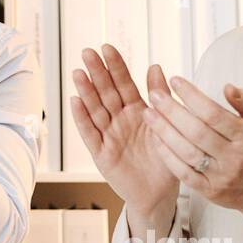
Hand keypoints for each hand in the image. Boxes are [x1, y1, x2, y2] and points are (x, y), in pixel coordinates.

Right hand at [69, 46, 179, 211]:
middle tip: (87, 52)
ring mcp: (109, 136)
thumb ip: (160, 97)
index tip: (107, 47)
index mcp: (137, 111)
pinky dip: (82, 119)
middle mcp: (120, 121)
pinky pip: (90, 134)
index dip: (115, 66)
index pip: (124, 84)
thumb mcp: (167, 126)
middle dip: (97, 73)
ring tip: (78, 73)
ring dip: (86, 92)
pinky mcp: (102, 154)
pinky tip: (75, 102)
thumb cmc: (165, 160)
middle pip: (106, 93)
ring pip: (95, 110)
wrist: (159, 194)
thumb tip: (156, 66)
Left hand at [141, 76, 242, 230]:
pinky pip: (183, 173)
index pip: (214, 114)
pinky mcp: (210, 192)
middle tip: (154, 95)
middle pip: (197, 132)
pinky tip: (156, 139)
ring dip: (164, 132)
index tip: (175, 81)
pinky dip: (167, 155)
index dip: (192, 96)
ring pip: (187, 152)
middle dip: (171, 111)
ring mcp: (221, 177)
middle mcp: (235, 157)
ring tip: (149, 114)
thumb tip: (227, 87)